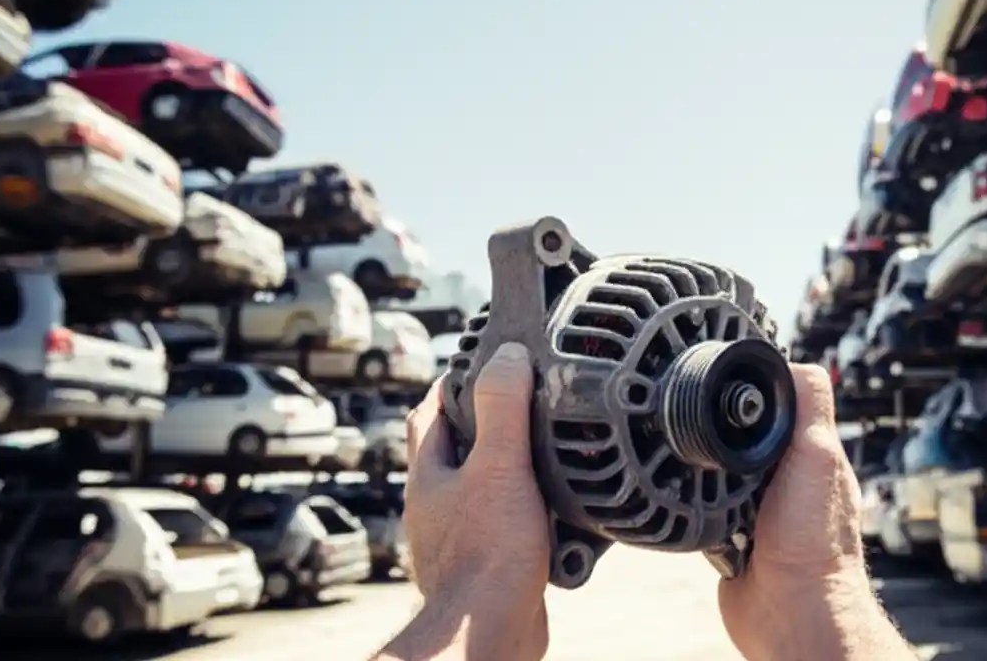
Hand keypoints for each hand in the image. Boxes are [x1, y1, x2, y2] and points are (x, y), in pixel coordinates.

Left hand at [386, 342, 548, 660]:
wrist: (490, 631)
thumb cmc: (485, 555)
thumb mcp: (499, 466)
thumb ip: (503, 408)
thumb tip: (508, 355)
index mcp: (430, 474)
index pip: (430, 412)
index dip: (453, 382)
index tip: (483, 361)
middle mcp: (438, 503)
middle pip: (455, 447)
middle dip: (485, 422)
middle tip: (522, 400)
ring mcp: (459, 534)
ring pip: (482, 486)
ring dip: (510, 467)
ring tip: (549, 450)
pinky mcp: (486, 562)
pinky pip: (505, 523)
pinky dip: (529, 509)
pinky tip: (557, 510)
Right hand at [718, 364, 914, 660]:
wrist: (790, 610)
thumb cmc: (815, 541)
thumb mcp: (818, 455)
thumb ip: (808, 406)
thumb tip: (790, 361)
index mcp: (810, 453)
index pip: (776, 404)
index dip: (753, 394)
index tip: (725, 386)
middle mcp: (784, 478)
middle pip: (738, 434)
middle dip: (722, 437)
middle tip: (710, 439)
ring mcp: (756, 507)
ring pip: (715, 470)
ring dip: (705, 476)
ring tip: (705, 478)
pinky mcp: (729, 534)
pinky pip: (700, 507)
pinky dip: (695, 507)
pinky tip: (699, 508)